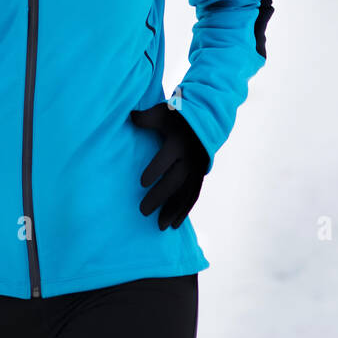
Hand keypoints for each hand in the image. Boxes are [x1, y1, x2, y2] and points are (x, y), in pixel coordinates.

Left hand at [130, 101, 210, 230]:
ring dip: (172, 210)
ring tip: (160, 226)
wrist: (207, 120)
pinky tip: (175, 224)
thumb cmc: (177, 116)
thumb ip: (146, 117)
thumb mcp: (162, 112)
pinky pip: (193, 196)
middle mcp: (189, 159)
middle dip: (159, 197)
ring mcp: (196, 169)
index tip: (142, 182)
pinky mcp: (200, 176)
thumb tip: (130, 116)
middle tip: (143, 210)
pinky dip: (184, 211)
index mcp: (177, 143)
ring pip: (184, 193)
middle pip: (174, 181)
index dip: (155, 170)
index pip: (165, 159)